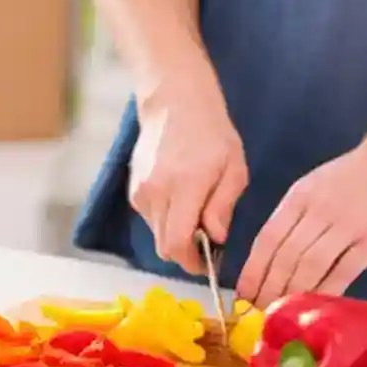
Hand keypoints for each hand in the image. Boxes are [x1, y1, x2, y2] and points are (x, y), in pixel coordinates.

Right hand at [129, 85, 247, 273]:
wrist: (174, 103)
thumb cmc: (211, 133)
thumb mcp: (234, 168)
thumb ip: (223, 206)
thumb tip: (217, 238)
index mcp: (184, 187)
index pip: (176, 244)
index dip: (190, 262)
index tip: (207, 263)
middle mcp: (155, 193)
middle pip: (163, 245)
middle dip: (185, 251)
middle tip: (206, 240)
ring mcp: (140, 192)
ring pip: (156, 233)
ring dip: (175, 233)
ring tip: (195, 212)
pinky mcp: (133, 189)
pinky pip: (150, 218)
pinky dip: (166, 219)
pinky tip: (180, 198)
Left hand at [236, 143, 366, 307]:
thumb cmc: (351, 177)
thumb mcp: (312, 187)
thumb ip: (292, 219)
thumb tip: (269, 261)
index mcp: (300, 197)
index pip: (267, 239)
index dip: (253, 270)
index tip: (242, 292)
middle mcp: (320, 211)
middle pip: (286, 256)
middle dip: (269, 287)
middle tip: (258, 311)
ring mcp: (349, 226)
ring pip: (311, 266)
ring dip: (292, 293)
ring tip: (281, 312)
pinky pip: (344, 272)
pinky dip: (326, 291)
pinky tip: (315, 306)